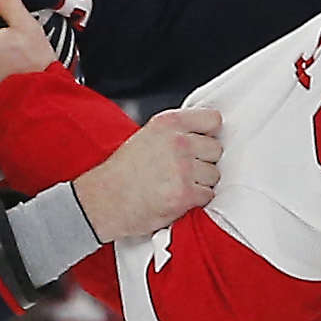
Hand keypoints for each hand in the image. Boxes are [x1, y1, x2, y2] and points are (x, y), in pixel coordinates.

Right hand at [71, 107, 220, 240]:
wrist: (104, 200)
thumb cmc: (121, 173)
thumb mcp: (146, 137)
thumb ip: (175, 133)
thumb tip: (201, 136)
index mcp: (168, 124)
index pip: (213, 120)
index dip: (209, 134)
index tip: (204, 142)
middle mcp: (177, 143)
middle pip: (216, 149)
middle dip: (204, 161)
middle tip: (185, 169)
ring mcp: (182, 169)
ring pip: (214, 174)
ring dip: (201, 182)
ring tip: (179, 184)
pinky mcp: (184, 194)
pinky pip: (208, 195)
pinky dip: (197, 200)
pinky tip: (178, 197)